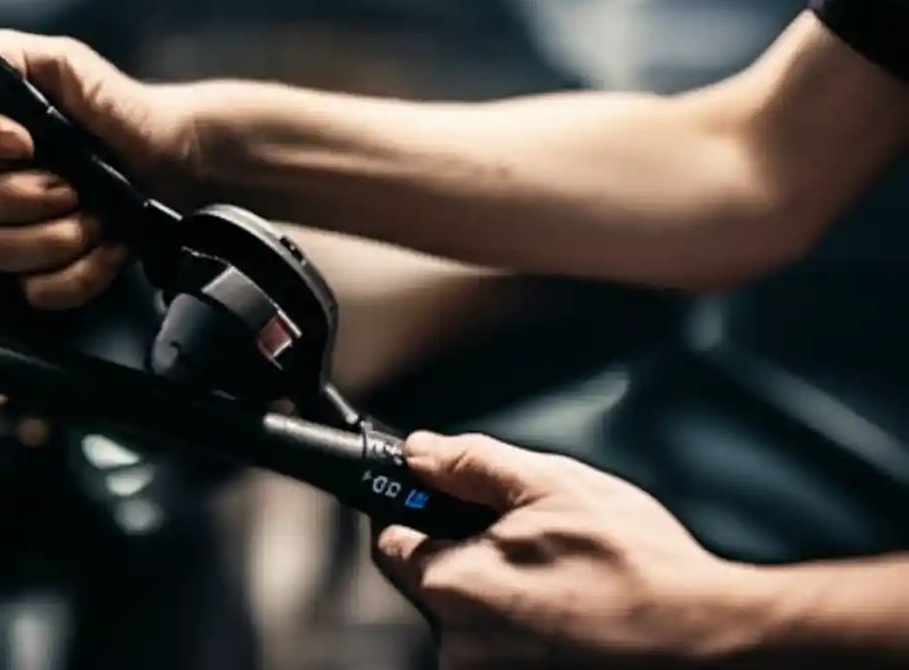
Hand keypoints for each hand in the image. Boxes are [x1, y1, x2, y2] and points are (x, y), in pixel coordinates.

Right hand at [0, 29, 213, 308]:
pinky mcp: (42, 272)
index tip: (26, 142)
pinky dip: (80, 273)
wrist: (173, 158)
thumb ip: (13, 54)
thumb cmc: (119, 110)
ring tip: (97, 214)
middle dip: (28, 195)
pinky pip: (37, 291)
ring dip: (58, 236)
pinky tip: (108, 246)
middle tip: (74, 183)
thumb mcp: (70, 64)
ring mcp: (10, 230)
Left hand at [375, 432, 766, 668]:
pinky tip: (573, 610)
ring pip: (472, 617)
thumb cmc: (638, 568)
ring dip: (502, 591)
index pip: (390, 540)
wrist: (707, 642)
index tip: (443, 500)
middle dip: (469, 552)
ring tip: (565, 577)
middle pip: (433, 581)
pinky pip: (504, 645)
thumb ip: (471, 463)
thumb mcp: (552, 484)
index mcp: (449, 586)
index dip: (417, 511)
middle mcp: (456, 645)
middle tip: (531, 538)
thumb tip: (418, 452)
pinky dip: (528, 626)